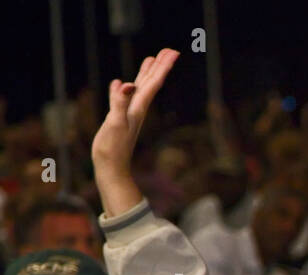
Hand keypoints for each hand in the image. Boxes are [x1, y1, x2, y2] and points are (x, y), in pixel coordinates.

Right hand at [91, 49, 178, 178]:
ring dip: (147, 73)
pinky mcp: (121, 118)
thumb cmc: (112, 149)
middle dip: (159, 66)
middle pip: (151, 83)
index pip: (153, 83)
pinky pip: (127, 98)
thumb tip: (125, 85)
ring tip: (152, 59)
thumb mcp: (114, 124)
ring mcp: (130, 114)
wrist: (111, 168)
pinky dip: (129, 87)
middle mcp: (137, 109)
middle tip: (169, 50)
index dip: (162, 67)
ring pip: (141, 88)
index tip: (173, 53)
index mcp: (138, 108)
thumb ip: (119, 103)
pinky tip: (125, 84)